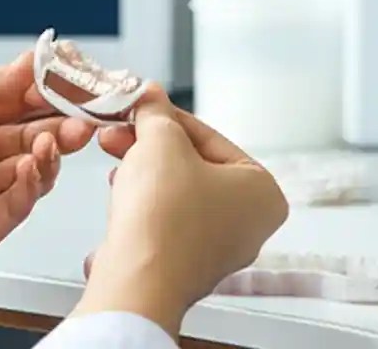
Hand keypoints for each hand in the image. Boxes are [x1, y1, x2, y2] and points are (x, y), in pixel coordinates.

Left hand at [0, 52, 94, 342]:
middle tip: (83, 121)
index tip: (78, 86)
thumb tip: (35, 63)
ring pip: (33, 172)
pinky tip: (30, 168)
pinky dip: (31, 185)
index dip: (50, 97)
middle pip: (33, 138)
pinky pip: (20, 204)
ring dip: (47, 155)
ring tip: (53, 142)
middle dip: (61, 128)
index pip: (20, 104)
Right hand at [72, 88, 287, 337]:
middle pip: (192, 165)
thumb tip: (149, 96)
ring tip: (115, 160)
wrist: (137, 282)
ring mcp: (217, 250)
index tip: (139, 104)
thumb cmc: (164, 213)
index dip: (166, 116)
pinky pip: (164, 224)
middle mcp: (249, 225)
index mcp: (263, 192)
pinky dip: (141, 206)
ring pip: (175, 193)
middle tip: (117, 131)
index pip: (209, 137)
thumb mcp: (160, 141)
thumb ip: (156, 113)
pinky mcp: (185, 268)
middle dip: (149, 146)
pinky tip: (119, 197)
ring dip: (141, 172)